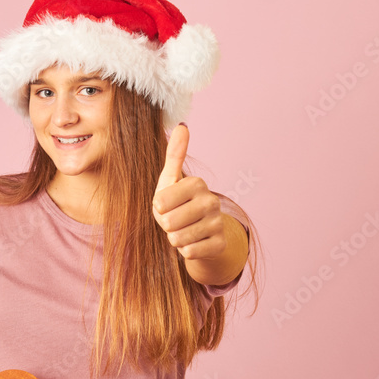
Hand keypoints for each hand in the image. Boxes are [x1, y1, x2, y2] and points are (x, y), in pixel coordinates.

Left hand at [152, 124, 226, 260]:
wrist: (199, 232)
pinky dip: (186, 250)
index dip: (158, 208)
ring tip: (183, 230)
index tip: (167, 205)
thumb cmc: (178, 204)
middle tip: (175, 220)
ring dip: (175, 238)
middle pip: (169, 222)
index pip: (160, 203)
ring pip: (178, 239)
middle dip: (166, 225)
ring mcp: (218, 223)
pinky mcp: (220, 244)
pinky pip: (190, 252)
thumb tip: (182, 125)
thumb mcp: (170, 180)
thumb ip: (174, 155)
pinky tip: (194, 242)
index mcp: (196, 183)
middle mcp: (211, 201)